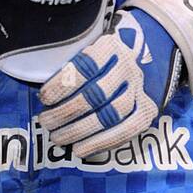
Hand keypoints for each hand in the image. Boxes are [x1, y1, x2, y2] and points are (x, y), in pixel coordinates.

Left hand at [37, 8, 183, 159]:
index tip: (44, 98)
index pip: (85, 65)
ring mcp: (140, 89)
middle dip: (66, 112)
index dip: (62, 84)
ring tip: (57, 137)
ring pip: (110, 115)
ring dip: (80, 130)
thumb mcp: (92, 43)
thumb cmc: (107, 53)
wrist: (154, 52)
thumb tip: (39, 85)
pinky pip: (126, 130)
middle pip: (96, 94)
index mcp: (111, 45)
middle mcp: (128, 66)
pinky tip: (80, 149)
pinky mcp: (148, 110)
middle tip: (46, 122)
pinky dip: (101, 143)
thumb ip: (72, 60)